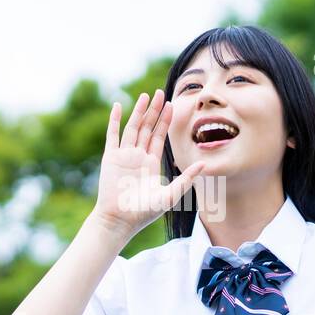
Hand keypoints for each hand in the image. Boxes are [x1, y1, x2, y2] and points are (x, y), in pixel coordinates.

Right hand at [92, 90, 205, 238]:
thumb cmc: (144, 212)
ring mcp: (123, 156)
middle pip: (147, 128)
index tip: (171, 105)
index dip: (165, 121)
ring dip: (138, 112)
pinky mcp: (110, 158)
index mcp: (150, 163)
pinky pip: (112, 135)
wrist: (120, 221)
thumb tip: (204, 164)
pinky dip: (114, 120)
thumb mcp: (170, 195)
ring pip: (132, 128)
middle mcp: (137, 156)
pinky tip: (117, 106)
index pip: (159, 136)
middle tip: (160, 93)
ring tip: (145, 96)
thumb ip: (186, 179)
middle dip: (154, 111)